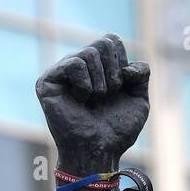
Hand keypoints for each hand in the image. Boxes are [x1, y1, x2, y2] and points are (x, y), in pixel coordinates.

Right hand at [36, 34, 149, 174]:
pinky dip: (85, 86)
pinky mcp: (48, 80)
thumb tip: (127, 66)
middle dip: (114, 73)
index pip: (112, 40)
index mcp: (97, 66)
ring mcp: (61, 71)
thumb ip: (141, 74)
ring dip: (101, 84)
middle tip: (106, 97)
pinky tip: (79, 102)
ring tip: (92, 102)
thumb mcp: (139, 100)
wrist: (99, 151)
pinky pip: (75, 64)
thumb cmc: (116, 130)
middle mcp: (78, 64)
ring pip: (90, 52)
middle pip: (104, 42)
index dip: (123, 64)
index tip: (119, 88)